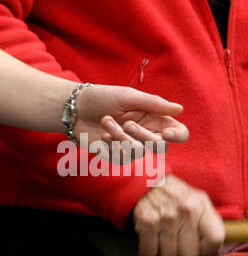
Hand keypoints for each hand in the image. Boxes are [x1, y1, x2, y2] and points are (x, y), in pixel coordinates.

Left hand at [73, 86, 188, 154]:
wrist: (75, 108)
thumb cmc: (103, 97)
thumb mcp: (128, 96)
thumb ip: (153, 103)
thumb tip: (180, 109)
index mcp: (155, 119)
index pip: (178, 133)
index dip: (178, 136)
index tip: (167, 133)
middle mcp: (147, 134)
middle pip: (161, 147)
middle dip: (144, 136)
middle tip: (127, 123)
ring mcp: (133, 147)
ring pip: (139, 152)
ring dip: (121, 137)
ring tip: (106, 121)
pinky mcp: (117, 156)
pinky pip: (123, 159)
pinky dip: (112, 146)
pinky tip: (102, 135)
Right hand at [132, 172, 223, 255]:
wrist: (141, 178)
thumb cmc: (170, 193)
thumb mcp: (195, 200)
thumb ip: (208, 223)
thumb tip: (215, 252)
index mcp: (200, 204)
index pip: (214, 239)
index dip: (207, 249)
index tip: (199, 247)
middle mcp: (185, 210)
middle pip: (190, 255)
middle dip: (181, 254)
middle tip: (175, 241)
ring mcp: (166, 216)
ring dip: (163, 253)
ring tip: (161, 239)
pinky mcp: (147, 221)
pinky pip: (149, 253)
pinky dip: (148, 251)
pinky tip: (149, 239)